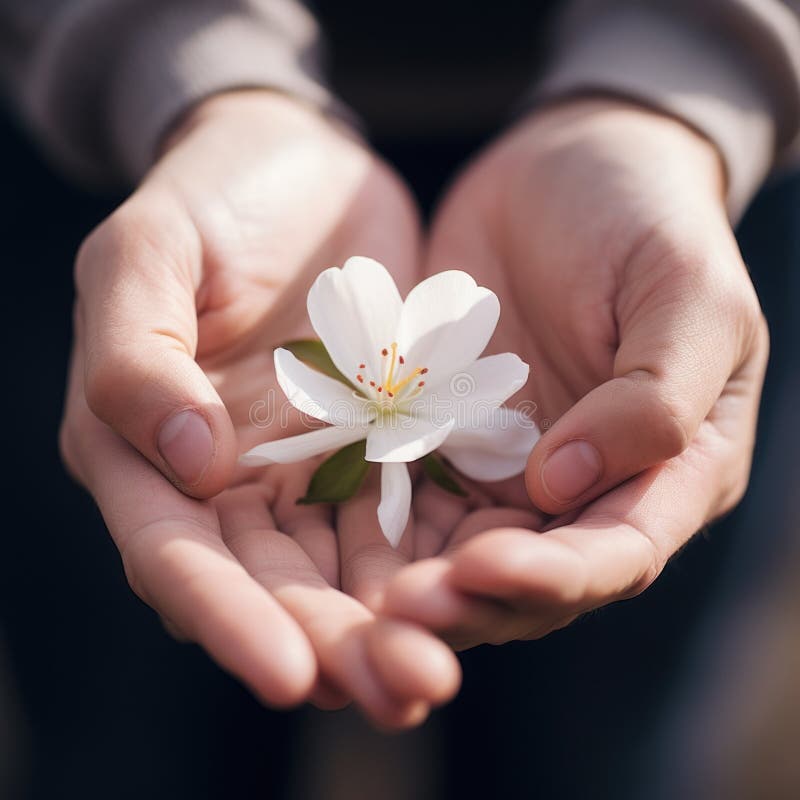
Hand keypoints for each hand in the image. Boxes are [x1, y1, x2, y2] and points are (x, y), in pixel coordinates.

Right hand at [59, 90, 458, 726]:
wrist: (299, 165)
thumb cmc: (206, 197)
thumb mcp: (145, 252)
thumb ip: (135, 354)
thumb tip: (186, 464)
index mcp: (143, 449)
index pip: (178, 555)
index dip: (227, 619)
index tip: (290, 675)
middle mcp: (225, 482)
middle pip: (271, 588)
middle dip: (331, 646)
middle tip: (404, 691)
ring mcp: (305, 471)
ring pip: (343, 572)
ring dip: (390, 627)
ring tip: (441, 675)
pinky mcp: (376, 448)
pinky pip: (404, 518)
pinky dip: (434, 562)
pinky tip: (481, 594)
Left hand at [381, 99, 768, 647]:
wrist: (568, 167)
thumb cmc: (648, 219)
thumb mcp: (684, 292)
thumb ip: (654, 395)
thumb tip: (565, 485)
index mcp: (672, 473)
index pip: (618, 553)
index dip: (555, 574)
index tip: (485, 567)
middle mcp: (589, 491)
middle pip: (530, 579)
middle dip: (468, 602)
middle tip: (396, 614)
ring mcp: (511, 470)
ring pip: (461, 554)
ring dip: (411, 583)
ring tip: (350, 601)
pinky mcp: (447, 440)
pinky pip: (408, 493)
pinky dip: (373, 523)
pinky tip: (322, 539)